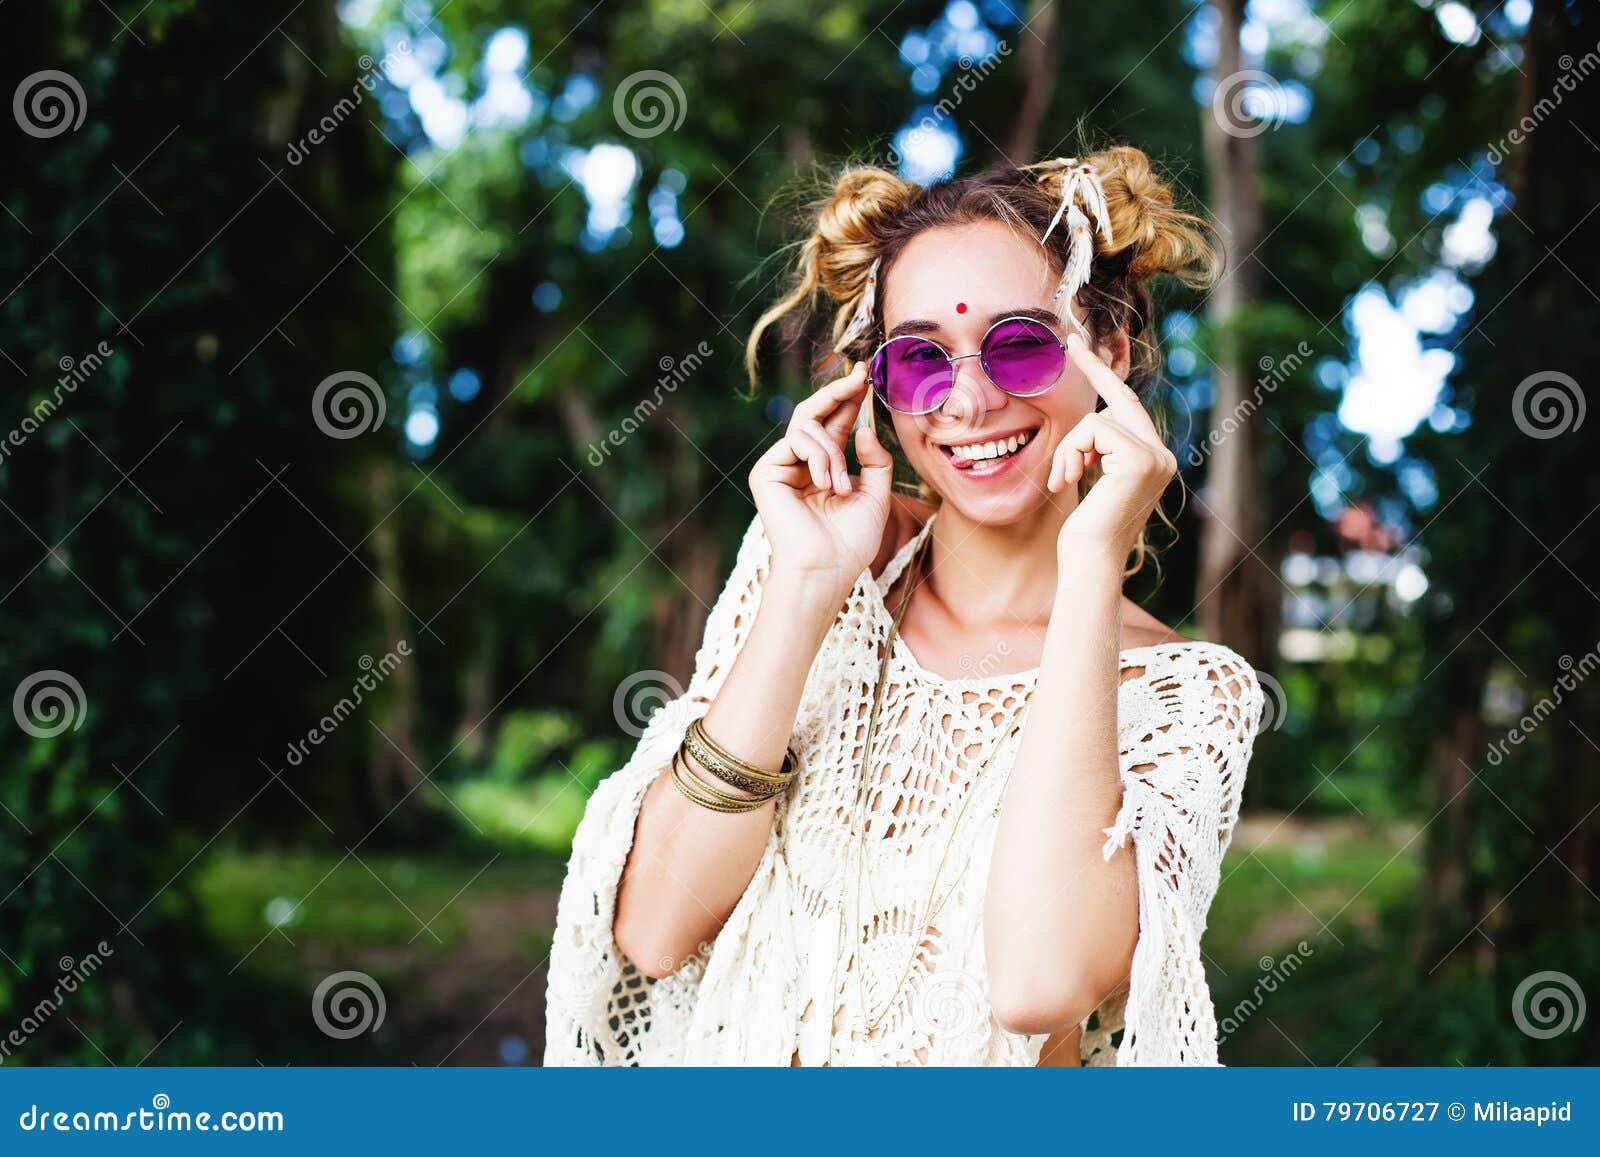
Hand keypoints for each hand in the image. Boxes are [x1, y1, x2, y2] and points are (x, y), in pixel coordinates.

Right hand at [748, 362, 893, 595]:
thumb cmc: (851, 541)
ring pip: (808, 426)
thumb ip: (875, 461)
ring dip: (833, 452)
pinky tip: (827, 485)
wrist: (827, 569)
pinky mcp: (767, 472)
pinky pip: (796, 441)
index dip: (850, 399)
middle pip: (814, 413)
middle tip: (860, 376)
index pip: (836, 424)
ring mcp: (782, 466)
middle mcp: (801, 464)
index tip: (866, 375)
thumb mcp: (876, 495)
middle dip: (838, 392)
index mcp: (825, 468)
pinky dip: (819, 458)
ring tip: (842, 488)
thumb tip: (864, 429)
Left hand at [1047, 333, 1176, 560]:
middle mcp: (1162, 455)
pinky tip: (1069, 482)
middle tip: (1071, 341)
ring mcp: (1156, 456)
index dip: (1107, 376)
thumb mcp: (1093, 482)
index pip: (1129, 409)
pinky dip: (1071, 453)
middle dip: (1095, 369)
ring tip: (1062, 480)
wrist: (1089, 561)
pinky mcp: (1140, 459)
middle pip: (1121, 400)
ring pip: (1097, 421)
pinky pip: (1093, 431)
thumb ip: (1101, 453)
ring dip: (1067, 449)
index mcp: (1153, 460)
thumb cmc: (1083, 531)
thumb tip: (1094, 425)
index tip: (1083, 348)